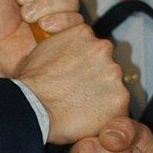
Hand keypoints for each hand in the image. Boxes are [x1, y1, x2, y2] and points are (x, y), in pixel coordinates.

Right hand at [16, 27, 128, 142]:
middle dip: (96, 80)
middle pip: (106, 66)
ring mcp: (113, 74)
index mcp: (84, 34)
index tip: (78, 76)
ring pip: (114, 86)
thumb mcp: (43, 49)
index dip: (86, 65)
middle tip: (78, 94)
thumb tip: (67, 52)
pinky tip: (88, 118)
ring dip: (103, 97)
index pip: (93, 48)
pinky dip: (107, 115)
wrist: (33, 107)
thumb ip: (63, 46)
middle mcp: (103, 49)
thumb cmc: (32, 84)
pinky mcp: (120, 98)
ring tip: (81, 107)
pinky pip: (118, 108)